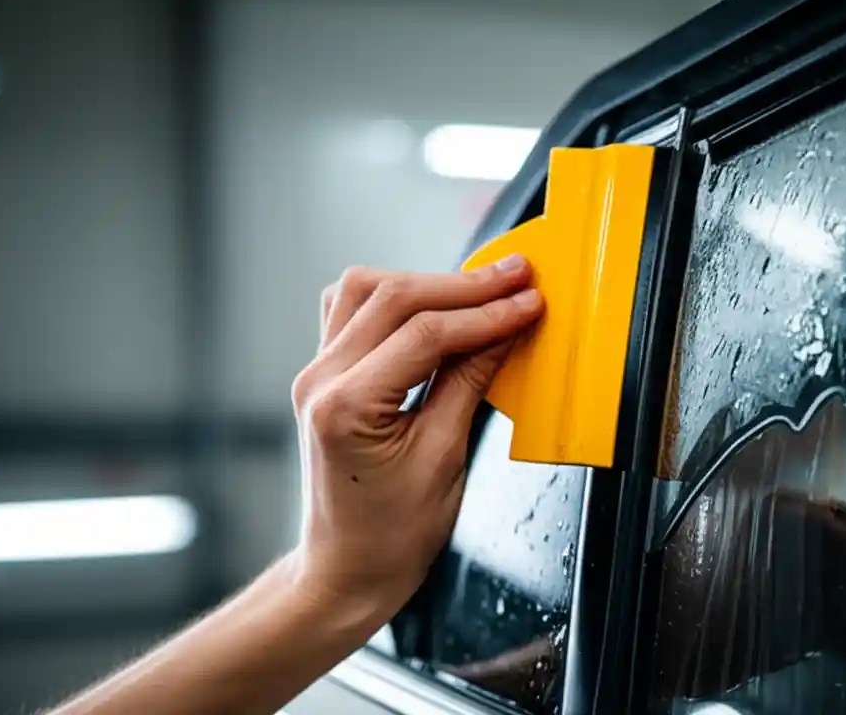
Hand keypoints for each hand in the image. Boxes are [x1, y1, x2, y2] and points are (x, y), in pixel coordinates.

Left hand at [288, 255, 541, 621]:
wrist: (349, 568)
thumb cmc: (391, 534)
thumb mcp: (444, 458)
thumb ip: (470, 382)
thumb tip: (506, 329)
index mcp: (346, 406)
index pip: (425, 333)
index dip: (486, 313)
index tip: (529, 302)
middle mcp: (321, 380)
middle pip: (394, 297)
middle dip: (464, 285)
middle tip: (518, 277)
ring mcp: (317, 373)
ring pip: (367, 290)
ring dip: (428, 283)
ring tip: (482, 288)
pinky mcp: (326, 374)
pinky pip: (353, 311)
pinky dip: (398, 299)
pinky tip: (434, 304)